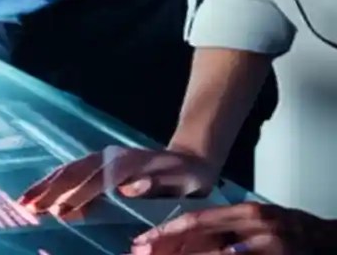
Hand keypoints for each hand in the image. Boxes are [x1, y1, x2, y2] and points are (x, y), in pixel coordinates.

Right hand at [20, 147, 219, 215]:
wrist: (192, 159)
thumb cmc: (189, 177)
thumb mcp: (183, 181)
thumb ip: (155, 184)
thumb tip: (124, 188)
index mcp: (126, 164)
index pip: (94, 180)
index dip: (75, 196)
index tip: (57, 211)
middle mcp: (109, 158)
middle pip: (73, 172)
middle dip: (49, 190)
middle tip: (27, 206)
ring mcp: (103, 160)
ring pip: (68, 171)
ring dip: (46, 186)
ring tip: (25, 201)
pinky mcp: (101, 166)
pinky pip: (73, 173)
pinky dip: (54, 183)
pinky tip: (42, 195)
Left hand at [131, 203, 336, 254]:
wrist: (321, 237)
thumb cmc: (281, 227)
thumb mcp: (251, 219)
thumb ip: (220, 225)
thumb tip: (179, 237)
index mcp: (245, 211)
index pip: (198, 220)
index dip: (168, 230)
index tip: (144, 240)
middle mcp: (256, 227)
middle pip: (203, 240)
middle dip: (171, 249)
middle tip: (144, 254)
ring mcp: (268, 247)